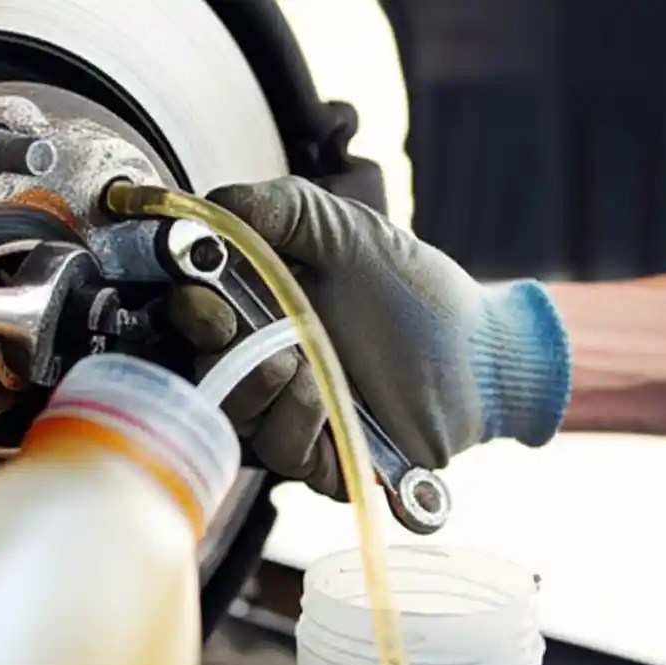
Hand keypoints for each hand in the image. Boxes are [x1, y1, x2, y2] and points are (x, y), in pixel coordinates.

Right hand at [168, 177, 569, 499]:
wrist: (478, 351)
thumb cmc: (411, 290)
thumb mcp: (347, 231)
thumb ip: (283, 209)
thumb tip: (214, 202)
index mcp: (256, 311)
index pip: (191, 317)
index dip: (187, 310)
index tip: (203, 300)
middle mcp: (261, 368)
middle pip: (202, 373)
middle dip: (221, 352)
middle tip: (248, 331)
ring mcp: (289, 417)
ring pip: (238, 416)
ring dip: (266, 385)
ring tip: (310, 363)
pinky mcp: (321, 461)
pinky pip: (285, 453)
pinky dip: (302, 420)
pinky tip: (333, 399)